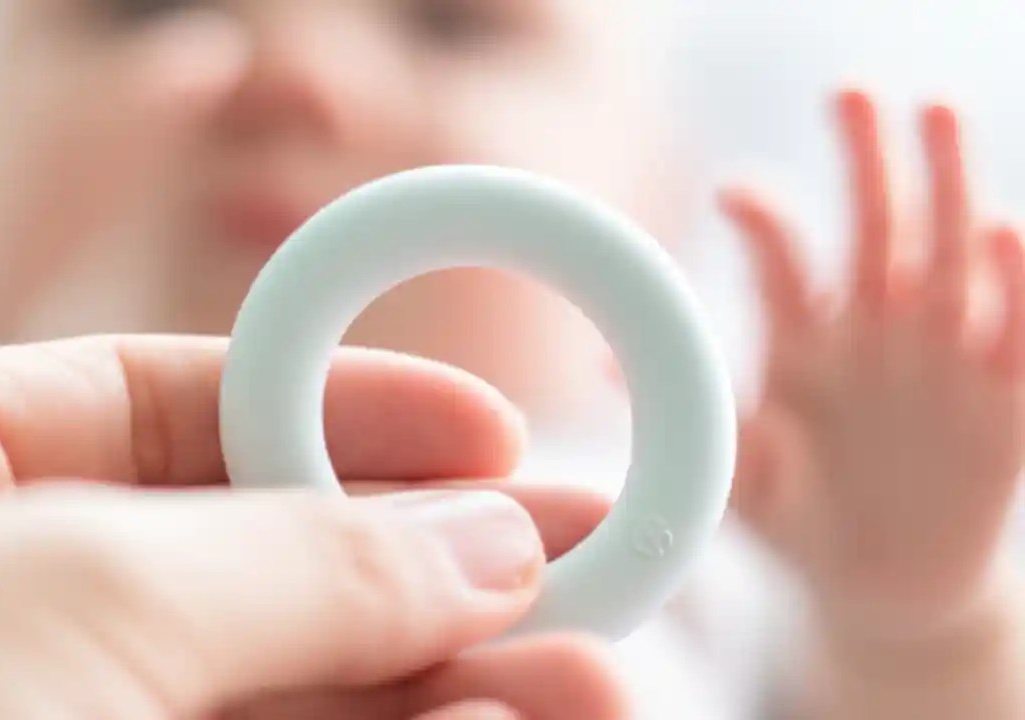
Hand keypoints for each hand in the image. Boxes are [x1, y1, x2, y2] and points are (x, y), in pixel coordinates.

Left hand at [0, 336, 624, 718]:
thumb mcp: (72, 593)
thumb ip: (298, 559)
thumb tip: (489, 537)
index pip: (170, 401)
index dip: (343, 405)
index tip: (493, 430)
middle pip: (259, 558)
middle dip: (430, 565)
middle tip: (593, 561)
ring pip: (288, 692)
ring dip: (448, 684)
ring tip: (598, 676)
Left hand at [721, 90, 1024, 640]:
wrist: (880, 585)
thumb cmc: (797, 520)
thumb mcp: (739, 479)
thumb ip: (700, 424)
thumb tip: (608, 369)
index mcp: (803, 342)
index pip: (783, 267)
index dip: (764, 226)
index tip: (733, 192)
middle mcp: (873, 330)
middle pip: (871, 229)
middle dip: (864, 161)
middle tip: (850, 92)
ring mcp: (940, 355)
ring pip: (946, 253)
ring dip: (945, 185)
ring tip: (936, 112)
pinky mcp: (1002, 396)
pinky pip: (1014, 332)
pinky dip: (1013, 286)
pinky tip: (1005, 233)